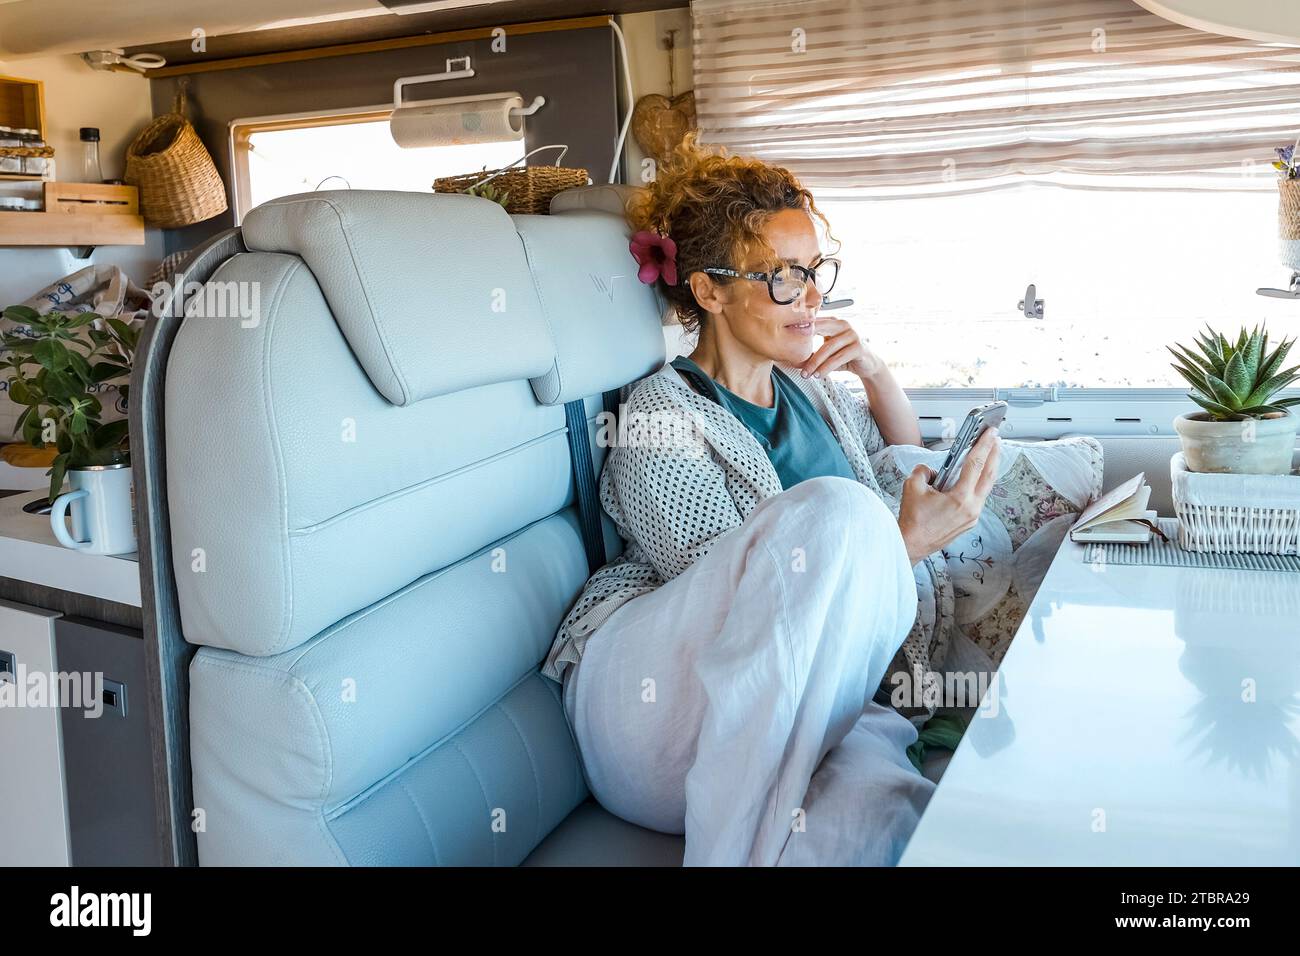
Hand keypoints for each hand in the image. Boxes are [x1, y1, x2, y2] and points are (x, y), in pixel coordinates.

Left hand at [798, 315, 886, 380]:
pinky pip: (839, 358)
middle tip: (793, 361)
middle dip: (805, 347)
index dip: (800, 328)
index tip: (785, 339)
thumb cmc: (844, 355)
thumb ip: (812, 350)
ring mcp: (852, 335)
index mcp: (833, 321)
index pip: (814, 321)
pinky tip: (819, 375)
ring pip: (828, 348)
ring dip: (815, 363)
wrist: (867, 364)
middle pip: (819, 330)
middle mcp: (843, 324)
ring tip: (806, 374)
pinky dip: (827, 368)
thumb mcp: (827, 350)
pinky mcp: (859, 348)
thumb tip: (791, 358)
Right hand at [896, 427, 1000, 564]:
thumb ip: (924, 470)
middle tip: (996, 439)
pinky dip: (979, 483)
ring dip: (989, 468)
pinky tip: (976, 476)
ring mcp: (973, 516)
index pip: (975, 464)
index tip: (991, 433)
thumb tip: (932, 470)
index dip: (984, 445)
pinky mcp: (970, 522)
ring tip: (989, 454)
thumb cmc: (912, 520)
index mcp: (959, 498)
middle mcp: (971, 508)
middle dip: (994, 454)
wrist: (912, 545)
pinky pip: (979, 497)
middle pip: (989, 475)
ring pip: (986, 487)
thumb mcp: (912, 486)